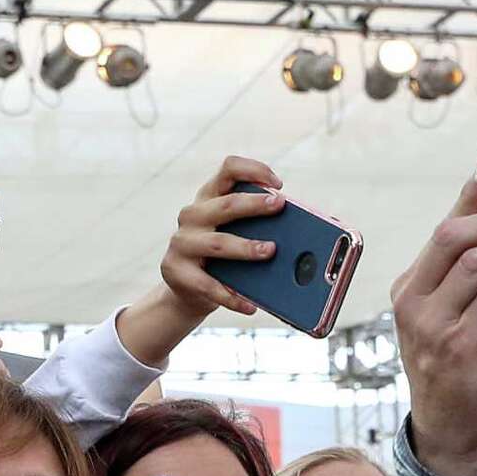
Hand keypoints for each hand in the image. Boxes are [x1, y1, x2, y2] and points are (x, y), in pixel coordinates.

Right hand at [159, 156, 284, 319]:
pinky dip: (232, 298)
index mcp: (208, 197)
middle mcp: (192, 215)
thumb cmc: (222, 258)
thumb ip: (255, 226)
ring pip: (218, 243)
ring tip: (270, 251)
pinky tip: (250, 306)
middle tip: (279, 206)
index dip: (253, 169)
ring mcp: (182, 243)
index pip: (228, 169)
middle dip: (255, 204)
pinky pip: (209, 285)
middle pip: (225, 205)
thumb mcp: (234, 234)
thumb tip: (299, 234)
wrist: (187, 290)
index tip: (278, 185)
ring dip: (246, 247)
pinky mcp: (176, 271)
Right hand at [391, 165, 476, 475]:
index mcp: (409, 288)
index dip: (468, 197)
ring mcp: (431, 325)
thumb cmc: (461, 366)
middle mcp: (412, 303)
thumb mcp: (462, 314)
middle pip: (451, 240)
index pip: (441, 232)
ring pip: (475, 264)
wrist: (450, 426)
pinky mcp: (458, 346)